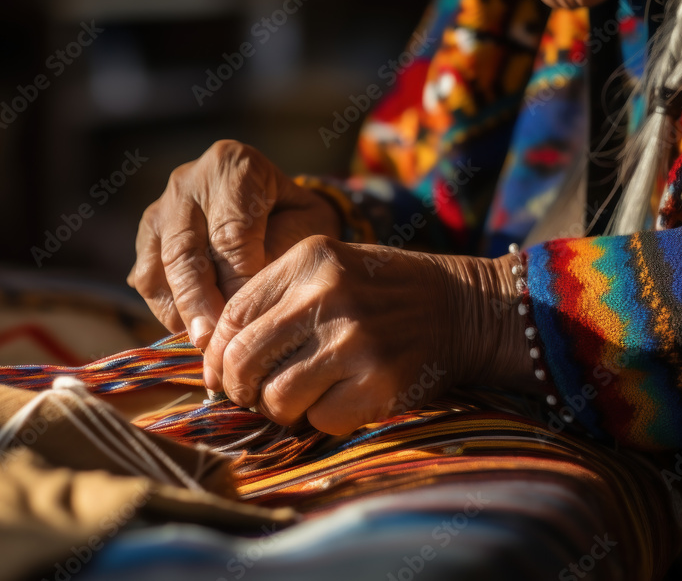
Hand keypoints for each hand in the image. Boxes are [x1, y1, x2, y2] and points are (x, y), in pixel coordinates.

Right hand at [127, 140, 340, 352]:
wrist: (276, 206)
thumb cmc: (297, 219)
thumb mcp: (307, 228)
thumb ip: (277, 254)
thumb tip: (242, 300)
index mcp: (232, 166)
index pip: (230, 234)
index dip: (237, 284)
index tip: (247, 324)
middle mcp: (188, 182)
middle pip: (185, 251)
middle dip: (199, 304)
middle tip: (213, 345)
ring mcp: (160, 208)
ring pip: (158, 268)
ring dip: (180, 313)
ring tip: (205, 346)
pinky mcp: (146, 237)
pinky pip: (147, 280)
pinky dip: (168, 311)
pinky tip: (195, 332)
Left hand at [202, 235, 529, 434]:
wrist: (464, 307)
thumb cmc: (383, 291)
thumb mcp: (328, 267)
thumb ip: (274, 299)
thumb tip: (216, 359)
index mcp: (309, 260)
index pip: (232, 317)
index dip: (216, 356)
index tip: (222, 373)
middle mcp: (328, 296)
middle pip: (244, 361)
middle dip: (239, 389)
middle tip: (252, 394)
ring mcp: (355, 341)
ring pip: (276, 399)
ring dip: (280, 409)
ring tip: (299, 398)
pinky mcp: (379, 382)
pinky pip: (319, 421)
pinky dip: (321, 419)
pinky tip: (340, 400)